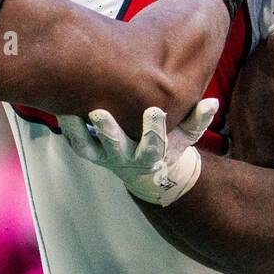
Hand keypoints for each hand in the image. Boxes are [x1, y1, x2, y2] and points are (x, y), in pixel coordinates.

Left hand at [58, 98, 218, 206]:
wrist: (149, 171)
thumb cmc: (170, 143)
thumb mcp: (187, 135)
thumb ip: (198, 119)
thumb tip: (213, 102)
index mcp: (151, 155)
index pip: (153, 145)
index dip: (154, 130)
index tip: (155, 112)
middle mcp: (125, 157)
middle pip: (115, 147)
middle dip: (107, 131)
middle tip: (99, 114)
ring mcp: (105, 155)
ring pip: (87, 147)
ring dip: (76, 130)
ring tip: (67, 111)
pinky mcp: (90, 150)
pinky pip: (75, 141)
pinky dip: (68, 127)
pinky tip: (61, 106)